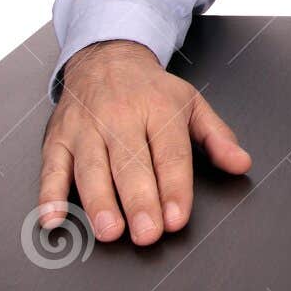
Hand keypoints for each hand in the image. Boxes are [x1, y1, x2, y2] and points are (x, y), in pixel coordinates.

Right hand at [39, 40, 251, 245]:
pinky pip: (52, 167)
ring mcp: (86, 128)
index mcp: (158, 109)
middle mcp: (120, 117)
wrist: (107, 58)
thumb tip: (241, 163)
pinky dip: (49, 194)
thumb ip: (217, 136)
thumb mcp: (192, 104)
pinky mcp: (58, 138)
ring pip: (91, 167)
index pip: (169, 152)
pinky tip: (54, 219)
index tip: (177, 218)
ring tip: (109, 230)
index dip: (174, 187)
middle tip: (147, 232)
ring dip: (99, 201)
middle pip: (130, 162)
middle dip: (139, 200)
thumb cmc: (151, 90)